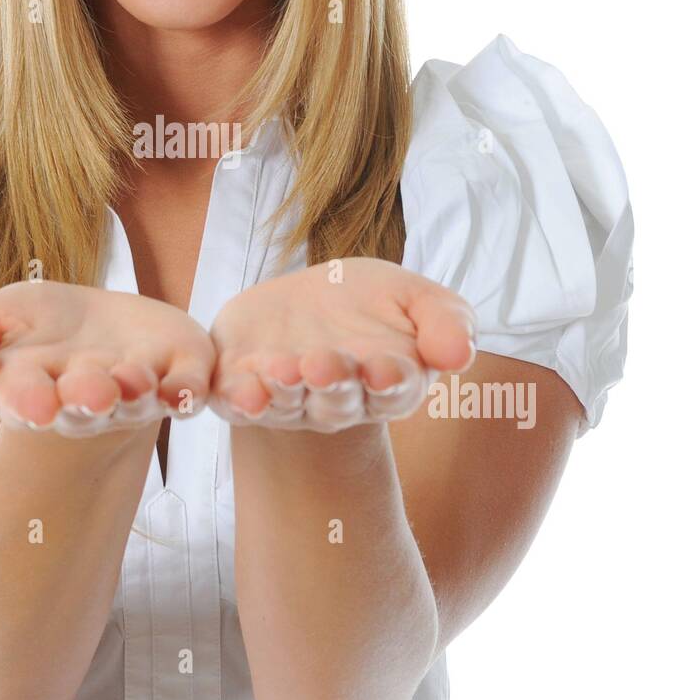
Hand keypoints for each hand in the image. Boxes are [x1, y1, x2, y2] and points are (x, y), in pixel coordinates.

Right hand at [0, 280, 215, 435]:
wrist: (98, 328)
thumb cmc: (33, 332)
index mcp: (31, 390)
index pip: (23, 398)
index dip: (28, 401)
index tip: (33, 403)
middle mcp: (86, 401)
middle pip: (85, 406)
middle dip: (88, 398)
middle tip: (91, 393)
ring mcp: (135, 391)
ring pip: (137, 399)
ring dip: (135, 392)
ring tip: (131, 380)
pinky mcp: (179, 374)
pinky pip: (188, 388)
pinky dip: (189, 390)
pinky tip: (188, 389)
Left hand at [208, 258, 476, 430]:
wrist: (303, 303)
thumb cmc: (368, 303)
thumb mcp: (414, 296)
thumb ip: (445, 321)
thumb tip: (460, 353)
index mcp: (387, 383)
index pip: (391, 389)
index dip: (387, 382)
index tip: (383, 369)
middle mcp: (337, 401)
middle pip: (337, 400)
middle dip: (331, 383)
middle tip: (322, 364)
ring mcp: (288, 400)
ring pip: (288, 403)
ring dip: (284, 390)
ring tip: (282, 368)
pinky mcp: (242, 388)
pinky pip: (239, 402)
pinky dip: (240, 400)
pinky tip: (242, 394)